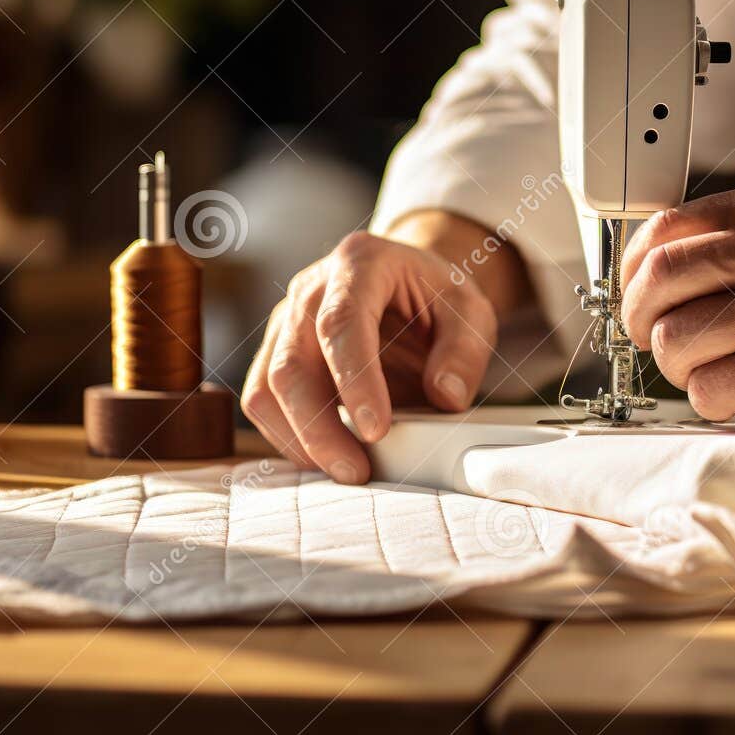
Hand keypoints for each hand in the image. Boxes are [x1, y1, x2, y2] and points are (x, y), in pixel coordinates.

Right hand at [242, 211, 528, 482]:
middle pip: (292, 362)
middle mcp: (310, 289)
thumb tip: (445, 396)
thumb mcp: (471, 312)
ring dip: (299, 439)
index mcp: (360, 263)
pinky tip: (325, 457)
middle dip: (320, 426)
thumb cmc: (437, 297)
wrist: (410, 284)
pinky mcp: (276, 353)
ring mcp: (286, 321)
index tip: (376, 430)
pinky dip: (288, 437)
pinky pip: (262, 400)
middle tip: (358, 470)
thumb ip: (464, 351)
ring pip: (266, 387)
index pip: (341, 323)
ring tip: (346, 470)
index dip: (354, 380)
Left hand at [620, 181, 734, 423]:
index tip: (633, 293)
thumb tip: (651, 271)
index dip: (631, 268)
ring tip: (706, 367)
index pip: (668, 228)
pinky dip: (711, 399)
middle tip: (651, 338)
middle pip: (659, 284)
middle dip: (639, 321)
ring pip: (677, 343)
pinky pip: (713, 391)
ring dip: (678, 367)